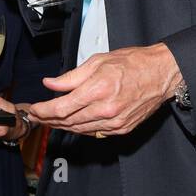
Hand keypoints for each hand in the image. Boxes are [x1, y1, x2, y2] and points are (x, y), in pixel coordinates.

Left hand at [28, 43, 182, 135]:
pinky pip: (94, 133)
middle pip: (68, 121)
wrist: (161, 73)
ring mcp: (114, 122)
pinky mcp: (122, 128)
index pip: (61, 107)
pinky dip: (81, 128)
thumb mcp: (97, 62)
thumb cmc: (132, 63)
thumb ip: (71, 77)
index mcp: (97, 90)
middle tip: (38, 115)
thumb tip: (50, 84)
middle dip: (49, 119)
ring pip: (79, 129)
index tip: (34, 109)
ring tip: (51, 120)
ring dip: (62, 126)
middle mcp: (105, 109)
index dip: (43, 111)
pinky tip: (73, 122)